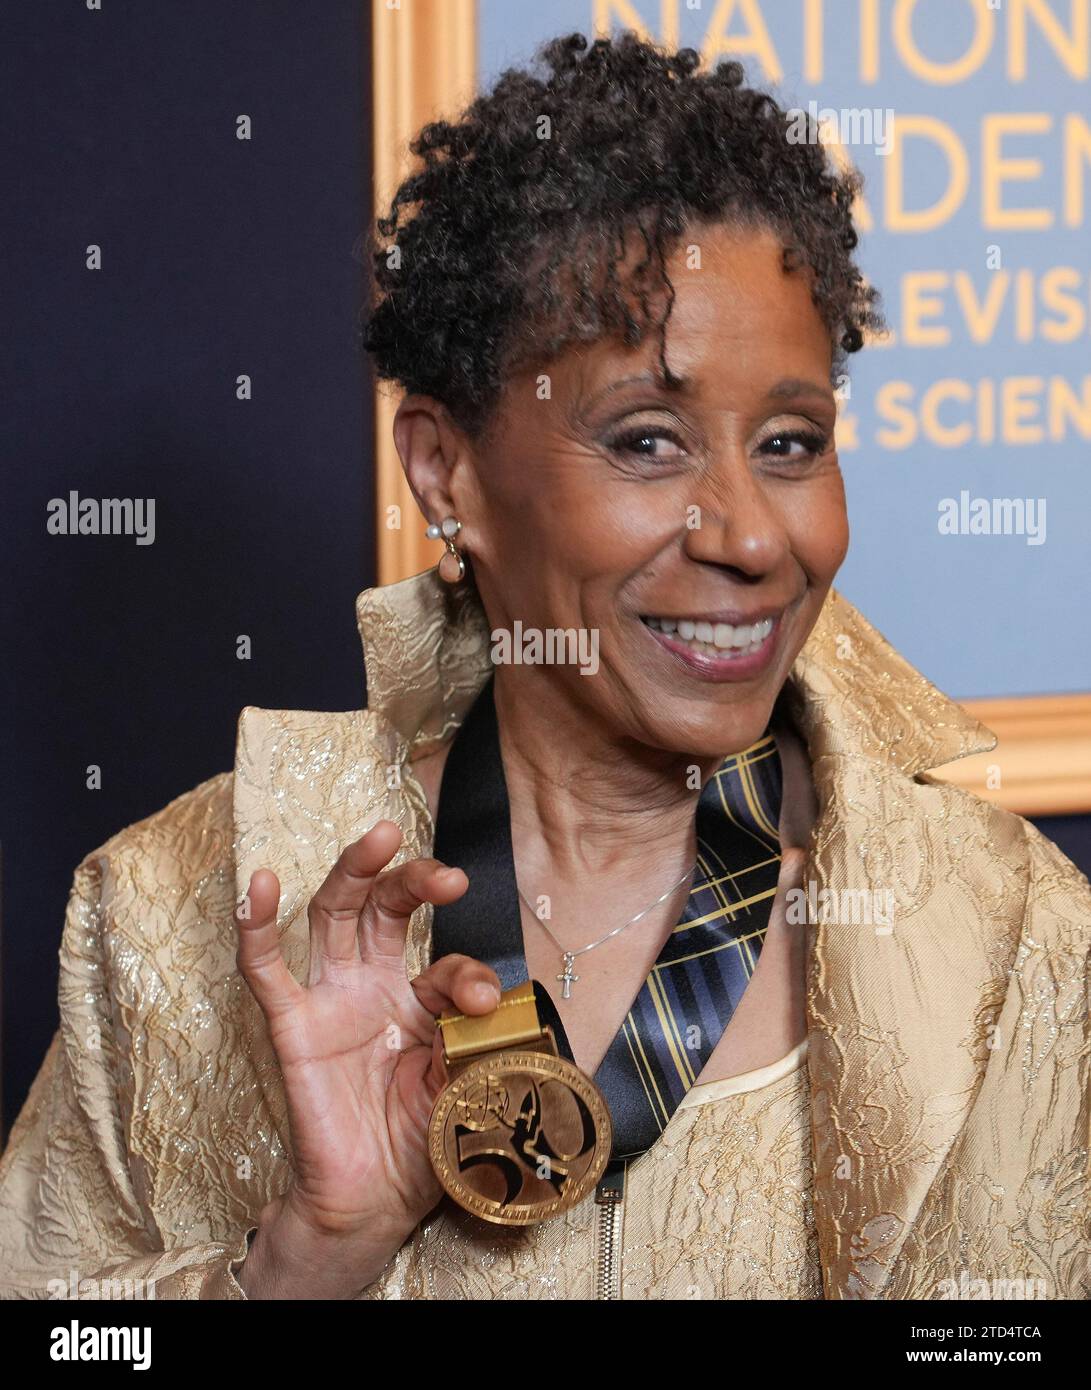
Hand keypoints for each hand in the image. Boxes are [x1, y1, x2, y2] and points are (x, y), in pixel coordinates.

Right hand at [233, 820, 499, 1297]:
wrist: (374, 1204)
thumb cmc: (422, 1144)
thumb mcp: (464, 1086)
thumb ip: (473, 1041)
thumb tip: (488, 1001)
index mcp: (420, 999)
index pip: (446, 963)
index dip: (468, 974)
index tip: (485, 1000)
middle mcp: (375, 986)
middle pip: (386, 909)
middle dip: (413, 881)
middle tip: (447, 876)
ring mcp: (332, 1000)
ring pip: (334, 915)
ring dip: (354, 872)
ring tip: (380, 837)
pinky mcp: (293, 1026)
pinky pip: (267, 971)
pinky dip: (257, 926)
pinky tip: (257, 885)